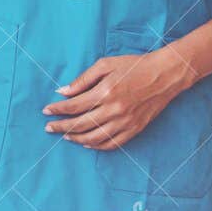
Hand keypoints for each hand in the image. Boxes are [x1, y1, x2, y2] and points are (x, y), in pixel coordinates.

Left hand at [42, 47, 196, 148]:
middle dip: (61, 127)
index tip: (46, 111)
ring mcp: (125, 122)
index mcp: (105, 92)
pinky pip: (112, 143)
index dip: (57, 110)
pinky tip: (86, 143)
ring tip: (64, 136)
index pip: (73, 106)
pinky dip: (97, 146)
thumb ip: (83, 79)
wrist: (165, 74)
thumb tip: (62, 92)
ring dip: (76, 138)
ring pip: (94, 137)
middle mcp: (114, 109)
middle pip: (80, 124)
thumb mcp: (106, 65)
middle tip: (48, 127)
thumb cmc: (134, 66)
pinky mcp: (135, 129)